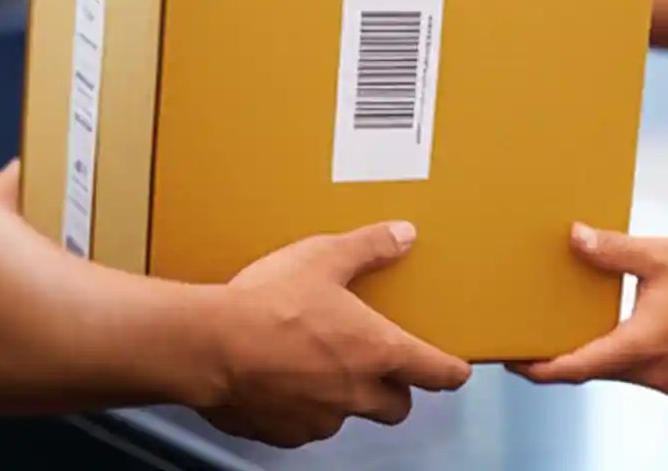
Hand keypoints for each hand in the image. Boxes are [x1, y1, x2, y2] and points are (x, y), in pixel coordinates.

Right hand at [203, 222, 470, 447]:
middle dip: (396, 391)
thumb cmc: (268, 303)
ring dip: (344, 398)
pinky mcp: (285, 433)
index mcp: (377, 351)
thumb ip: (368, 248)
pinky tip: (280, 381)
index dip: (451, 372)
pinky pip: (305, 427)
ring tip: (316, 366)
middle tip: (380, 367)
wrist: (209, 345)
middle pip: (397, 407)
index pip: (435, 372)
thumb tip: (403, 234)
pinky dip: (301, 409)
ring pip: (349, 416)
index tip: (458, 370)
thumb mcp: (323, 258)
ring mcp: (321, 418)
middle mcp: (356, 392)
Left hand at [510, 224, 667, 395]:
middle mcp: (653, 372)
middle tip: (525, 337)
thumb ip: (611, 249)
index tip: (511, 360)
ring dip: (590, 353)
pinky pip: (635, 371)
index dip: (539, 368)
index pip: (577, 368)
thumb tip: (572, 236)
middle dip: (559, 357)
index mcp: (643, 346)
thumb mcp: (658, 254)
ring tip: (560, 330)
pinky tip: (605, 330)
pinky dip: (616, 354)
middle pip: (592, 370)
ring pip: (614, 371)